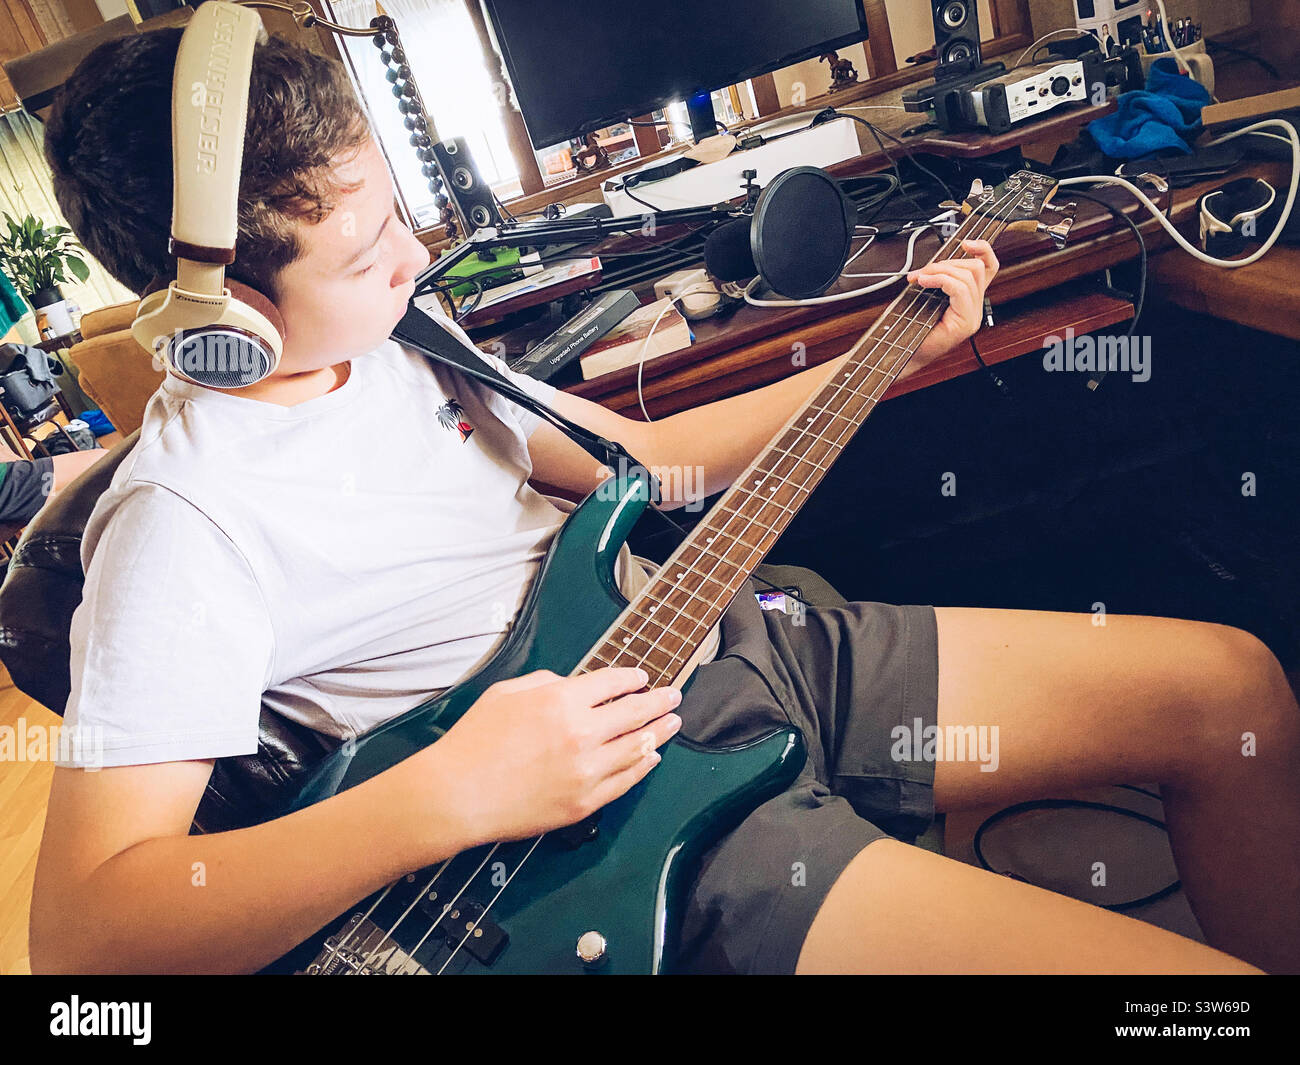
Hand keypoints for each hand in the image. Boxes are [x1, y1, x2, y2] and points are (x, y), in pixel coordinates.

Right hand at [415, 667, 681, 850]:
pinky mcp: (585, 802)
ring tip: (671, 724)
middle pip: (635, 712)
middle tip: (673, 696)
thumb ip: (546, 681)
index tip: (642, 677)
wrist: (458, 794)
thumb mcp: (506, 692)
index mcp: (561, 700)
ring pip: (638, 747)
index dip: (632, 678)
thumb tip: (573, 684)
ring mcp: (587, 771)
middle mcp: (582, 733)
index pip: (612, 683)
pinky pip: (625, 781)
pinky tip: (651, 757)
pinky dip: (643, 767)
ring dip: (658, 732)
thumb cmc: (475, 741)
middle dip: (659, 701)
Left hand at [908, 239, 999, 363]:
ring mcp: (973, 317)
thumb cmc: (913, 329)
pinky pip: (959, 289)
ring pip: (968, 276)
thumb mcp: (927, 296)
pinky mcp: (965, 324)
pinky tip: (923, 282)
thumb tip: (934, 261)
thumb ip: (938, 279)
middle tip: (922, 272)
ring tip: (920, 278)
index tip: (965, 242)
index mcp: (971, 300)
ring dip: (940, 271)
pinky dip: (939, 280)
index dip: (983, 250)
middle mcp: (976, 308)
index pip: (989, 268)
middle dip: (946, 263)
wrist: (904, 354)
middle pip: (976, 268)